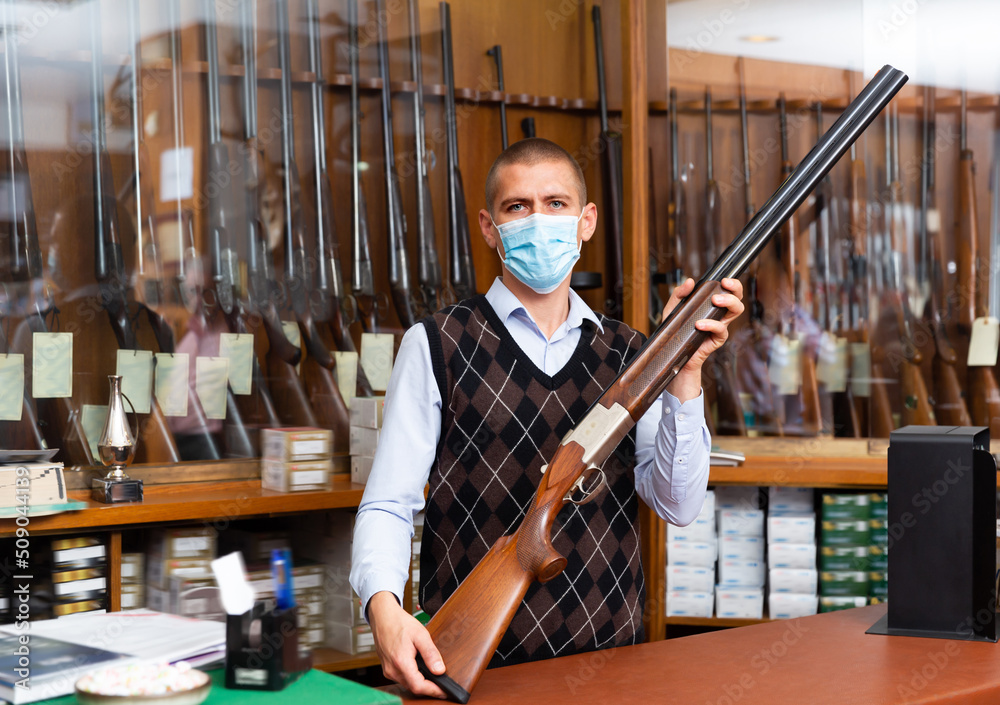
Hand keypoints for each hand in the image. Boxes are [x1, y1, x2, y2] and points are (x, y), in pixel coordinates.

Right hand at [367, 591, 446, 698]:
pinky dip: (412, 677)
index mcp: (401, 661)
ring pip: (407, 684)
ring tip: (431, 674)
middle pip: (413, 687)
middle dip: (428, 687)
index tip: (444, 691)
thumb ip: (431, 653)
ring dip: (420, 682)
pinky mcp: (386, 668)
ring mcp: (387, 670)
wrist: (383, 616)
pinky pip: (401, 678)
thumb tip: (439, 670)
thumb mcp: (421, 634)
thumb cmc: (400, 623)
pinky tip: (418, 669)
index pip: (418, 686)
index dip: (433, 691)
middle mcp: (392, 669)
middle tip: (441, 683)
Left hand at [663, 277, 744, 401]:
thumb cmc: (677, 331)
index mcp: (712, 306)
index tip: (724, 279)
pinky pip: (721, 329)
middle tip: (723, 286)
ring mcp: (720, 327)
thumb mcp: (673, 309)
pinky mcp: (717, 339)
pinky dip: (711, 324)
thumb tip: (689, 282)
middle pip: (738, 299)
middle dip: (735, 289)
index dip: (733, 284)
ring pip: (736, 311)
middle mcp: (720, 315)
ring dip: (729, 302)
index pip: (730, 291)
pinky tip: (700, 324)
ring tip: (715, 300)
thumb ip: (679, 294)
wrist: (674, 354)